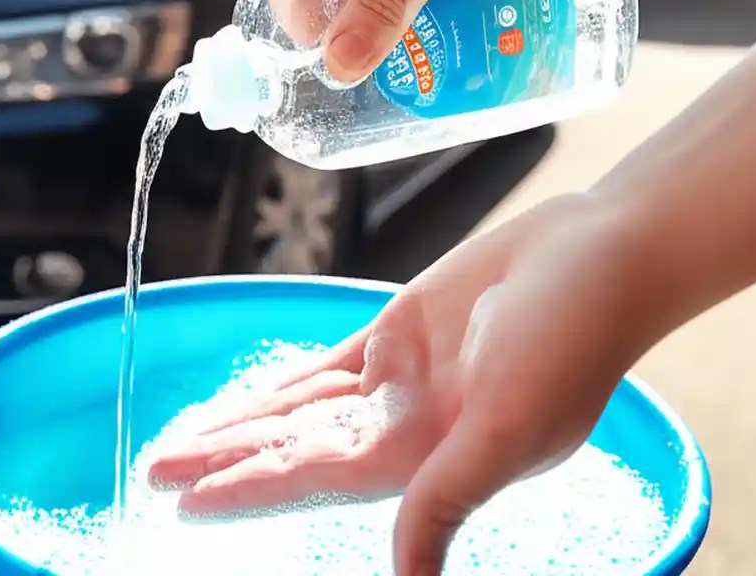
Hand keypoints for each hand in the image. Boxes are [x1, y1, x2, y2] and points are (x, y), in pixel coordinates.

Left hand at [148, 194, 670, 573]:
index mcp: (428, 459)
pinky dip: (279, 387)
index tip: (188, 502)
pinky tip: (241, 403)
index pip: (316, 481)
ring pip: (299, 412)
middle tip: (154, 474)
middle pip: (294, 452)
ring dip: (240, 427)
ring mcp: (398, 383)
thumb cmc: (571, 338)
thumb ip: (447, 497)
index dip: (250, 490)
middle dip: (225, 464)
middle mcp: (405, 429)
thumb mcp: (508, 424)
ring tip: (177, 443)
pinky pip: (322, 369)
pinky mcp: (395, 335)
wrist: (601, 252)